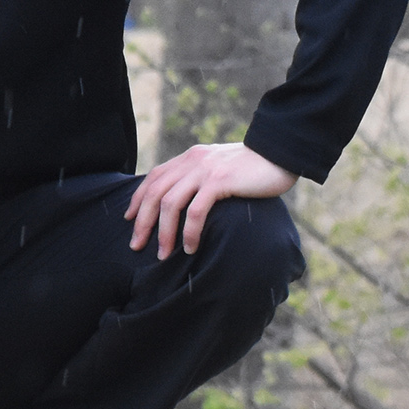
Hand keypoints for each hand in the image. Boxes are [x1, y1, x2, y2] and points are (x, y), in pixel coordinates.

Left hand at [125, 143, 297, 259]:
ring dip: (164, 232)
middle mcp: (192, 161)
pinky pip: (196, 210)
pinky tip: (190, 247)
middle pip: (156, 193)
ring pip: (171, 203)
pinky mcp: (219, 181)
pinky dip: (189, 231)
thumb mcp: (219, 168)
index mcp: (189, 158)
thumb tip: (185, 202)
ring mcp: (205, 170)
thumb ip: (201, 178)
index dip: (137, 199)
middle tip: (136, 245)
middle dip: (143, 222)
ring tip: (163, 254)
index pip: (154, 177)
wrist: (279, 154)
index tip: (129, 219)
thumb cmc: (252, 168)